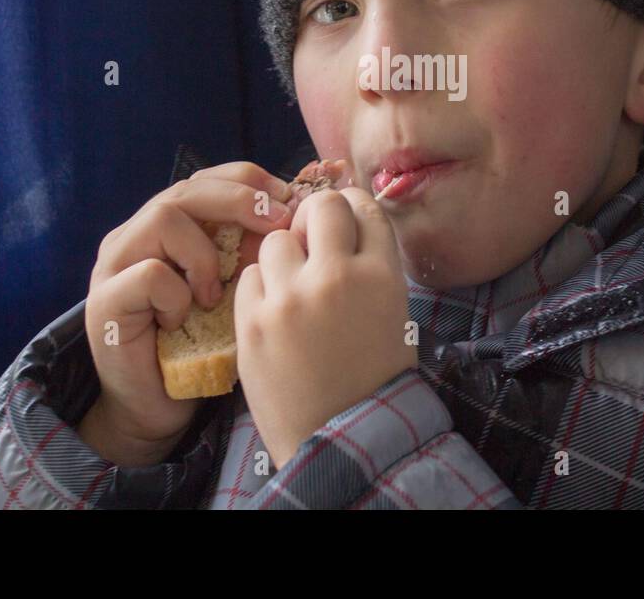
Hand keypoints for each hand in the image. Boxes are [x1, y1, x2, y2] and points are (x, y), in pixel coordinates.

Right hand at [81, 162, 294, 461]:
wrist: (155, 407)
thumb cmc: (201, 346)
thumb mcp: (234, 290)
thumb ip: (249, 253)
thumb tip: (295, 219)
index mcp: (168, 224)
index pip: (209, 179)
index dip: (251, 182)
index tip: (289, 202)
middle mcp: (136, 234)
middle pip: (187, 189)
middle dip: (240, 200)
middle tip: (276, 224)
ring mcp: (115, 265)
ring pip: (164, 218)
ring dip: (204, 253)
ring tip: (216, 293)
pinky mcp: (105, 301)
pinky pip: (149, 274)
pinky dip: (178, 295)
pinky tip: (184, 320)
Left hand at [235, 187, 415, 469]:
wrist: (344, 438)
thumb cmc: (375, 376)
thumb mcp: (393, 312)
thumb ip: (370, 265)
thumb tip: (344, 225)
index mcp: (381, 275)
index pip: (362, 207)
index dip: (351, 210)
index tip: (343, 222)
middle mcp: (336, 277)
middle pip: (320, 207)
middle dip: (316, 219)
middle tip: (314, 243)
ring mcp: (291, 299)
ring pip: (277, 240)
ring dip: (285, 257)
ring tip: (293, 289)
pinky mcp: (254, 323)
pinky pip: (250, 277)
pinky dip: (261, 288)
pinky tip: (274, 313)